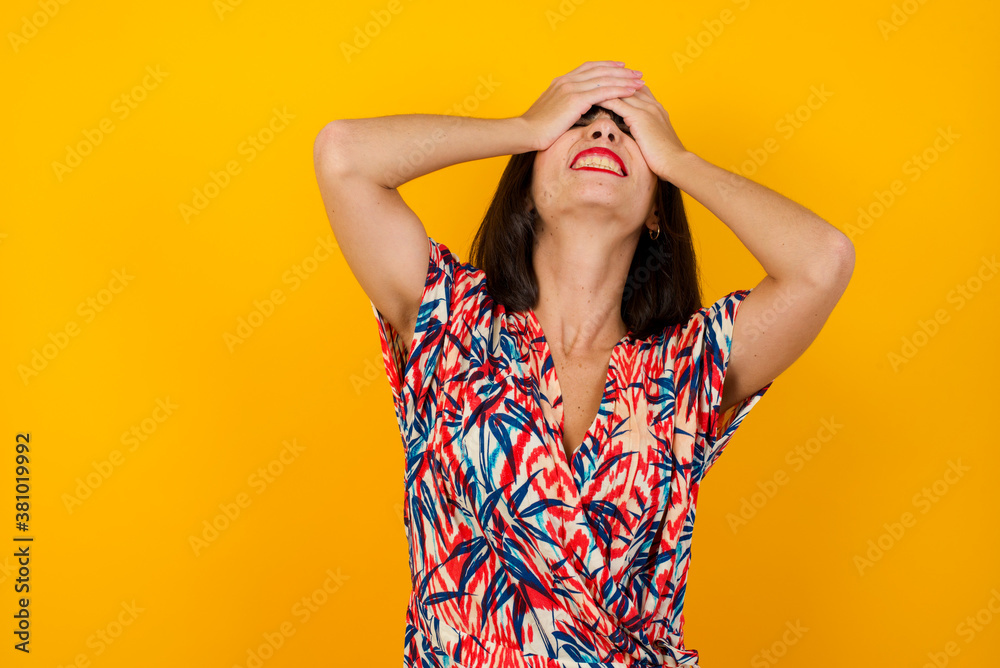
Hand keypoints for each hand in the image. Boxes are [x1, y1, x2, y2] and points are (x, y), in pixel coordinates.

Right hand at [520, 61, 644, 151]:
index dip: (607, 66)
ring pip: (604, 79)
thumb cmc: (536, 129)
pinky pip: (603, 92)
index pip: (589, 68)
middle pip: (600, 70)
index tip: (621, 66)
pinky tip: (630, 92)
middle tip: (636, 72)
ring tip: (639, 81)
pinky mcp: (576, 100)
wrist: (526, 132)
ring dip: (624, 80)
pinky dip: (619, 90)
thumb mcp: (551, 112)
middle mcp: (567, 81)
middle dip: (621, 71)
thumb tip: (572, 111)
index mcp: (561, 82)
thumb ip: (563, 106)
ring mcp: (571, 88)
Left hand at [597, 85, 688, 181]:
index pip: (637, 90)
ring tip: (588, 87)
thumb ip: (645, 133)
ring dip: (605, 88)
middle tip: (593, 81)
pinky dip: (605, 99)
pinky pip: (618, 104)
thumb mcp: (654, 140)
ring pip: (622, 92)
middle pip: (628, 86)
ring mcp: (646, 109)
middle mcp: (652, 104)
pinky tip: (592, 99)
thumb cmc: (666, 157)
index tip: (608, 85)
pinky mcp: (639, 117)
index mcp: (657, 108)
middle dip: (611, 82)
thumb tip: (635, 138)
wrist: (676, 162)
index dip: (623, 85)